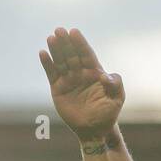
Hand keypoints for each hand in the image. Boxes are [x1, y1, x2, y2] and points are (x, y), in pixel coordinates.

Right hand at [39, 27, 124, 141]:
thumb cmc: (108, 113)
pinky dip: (47, 64)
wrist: (94, 130)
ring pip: (61, 62)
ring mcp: (69, 80)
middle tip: (59, 30)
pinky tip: (43, 53)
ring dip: (56, 50)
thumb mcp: (117, 99)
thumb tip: (104, 74)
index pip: (86, 54)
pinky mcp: (58, 88)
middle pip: (72, 55)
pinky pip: (51, 73)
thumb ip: (115, 84)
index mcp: (95, 72)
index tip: (74, 32)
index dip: (80, 43)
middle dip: (66, 43)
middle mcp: (80, 73)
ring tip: (51, 38)